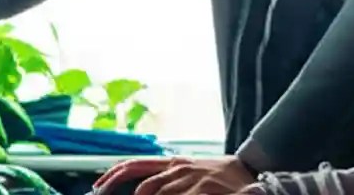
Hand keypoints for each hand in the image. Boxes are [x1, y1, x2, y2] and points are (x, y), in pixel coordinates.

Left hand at [94, 156, 256, 194]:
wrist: (255, 178)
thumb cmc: (224, 179)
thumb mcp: (195, 174)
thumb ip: (172, 181)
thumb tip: (147, 190)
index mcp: (175, 163)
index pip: (136, 164)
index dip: (114, 174)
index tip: (98, 186)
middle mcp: (180, 168)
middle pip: (145, 189)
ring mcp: (192, 180)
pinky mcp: (204, 190)